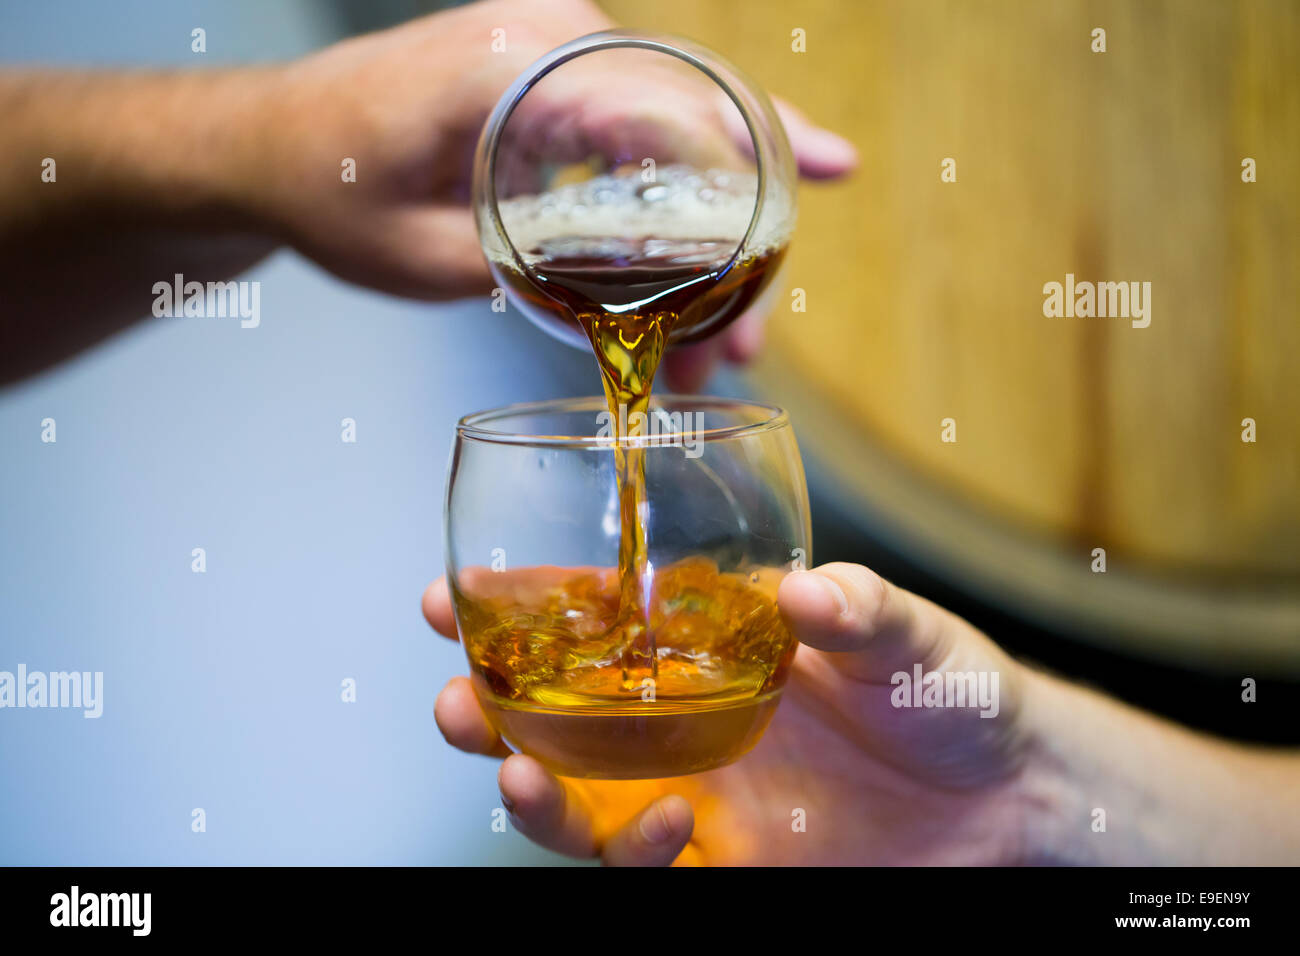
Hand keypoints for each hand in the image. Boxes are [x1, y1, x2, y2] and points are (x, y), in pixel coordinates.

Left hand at [256, 0, 856, 388]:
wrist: (268, 142)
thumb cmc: (325, 181)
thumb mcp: (418, 252)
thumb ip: (527, 267)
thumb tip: (633, 299)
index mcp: (521, 63)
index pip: (671, 98)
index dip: (757, 143)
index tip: (826, 173)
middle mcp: (557, 42)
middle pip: (697, 120)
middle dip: (744, 232)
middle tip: (747, 342)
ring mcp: (562, 62)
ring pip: (683, 138)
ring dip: (716, 238)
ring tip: (721, 349)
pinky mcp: (559, 93)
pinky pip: (650, 139)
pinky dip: (684, 209)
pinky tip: (710, 280)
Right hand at [423, 562, 1051, 864]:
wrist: (1009, 799)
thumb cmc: (954, 694)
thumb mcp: (914, 636)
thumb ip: (862, 609)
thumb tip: (804, 591)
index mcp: (709, 643)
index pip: (592, 618)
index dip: (516, 607)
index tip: (448, 596)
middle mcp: (685, 718)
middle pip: (556, 714)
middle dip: (488, 707)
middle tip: (453, 698)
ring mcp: (697, 790)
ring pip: (577, 797)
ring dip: (530, 790)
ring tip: (515, 775)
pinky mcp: (723, 859)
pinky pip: (643, 863)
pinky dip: (630, 849)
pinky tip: (661, 824)